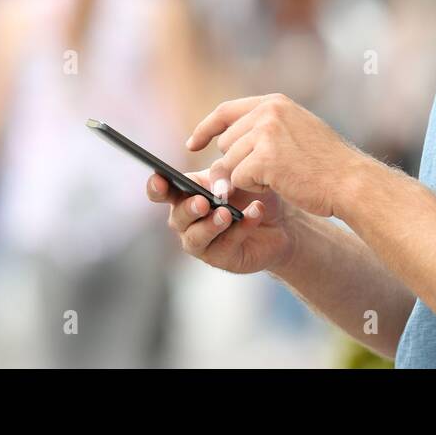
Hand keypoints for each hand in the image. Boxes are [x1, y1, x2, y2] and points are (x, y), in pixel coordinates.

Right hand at [146, 169, 298, 275]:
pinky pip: (226, 245)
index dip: (156, 186)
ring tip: (227, 214)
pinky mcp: (221, 258)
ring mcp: (202, 242)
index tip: (160, 179)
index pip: (162, 191)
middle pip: (177, 217)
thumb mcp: (237, 177)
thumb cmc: (249, 194)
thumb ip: (223, 175)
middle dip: (188, 209)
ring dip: (210, 225)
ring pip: (196, 237)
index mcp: (184, 195)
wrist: (278, 220)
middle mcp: (187, 221)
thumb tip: (217, 186)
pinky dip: (241, 228)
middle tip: (203, 202)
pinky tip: (255, 213)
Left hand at [187, 93, 367, 218]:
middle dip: (235, 163)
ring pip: (229, 163)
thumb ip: (265, 128)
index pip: (226, 111)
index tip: (192, 144)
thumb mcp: (297, 130)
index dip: (206, 129)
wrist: (350, 181)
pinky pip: (237, 179)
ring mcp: (265, 133)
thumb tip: (226, 143)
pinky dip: (252, 189)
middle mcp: (268, 112)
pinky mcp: (264, 159)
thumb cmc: (327, 163)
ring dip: (246, 178)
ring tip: (279, 177)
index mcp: (274, 102)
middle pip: (225, 142)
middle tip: (263, 175)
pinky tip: (278, 185)